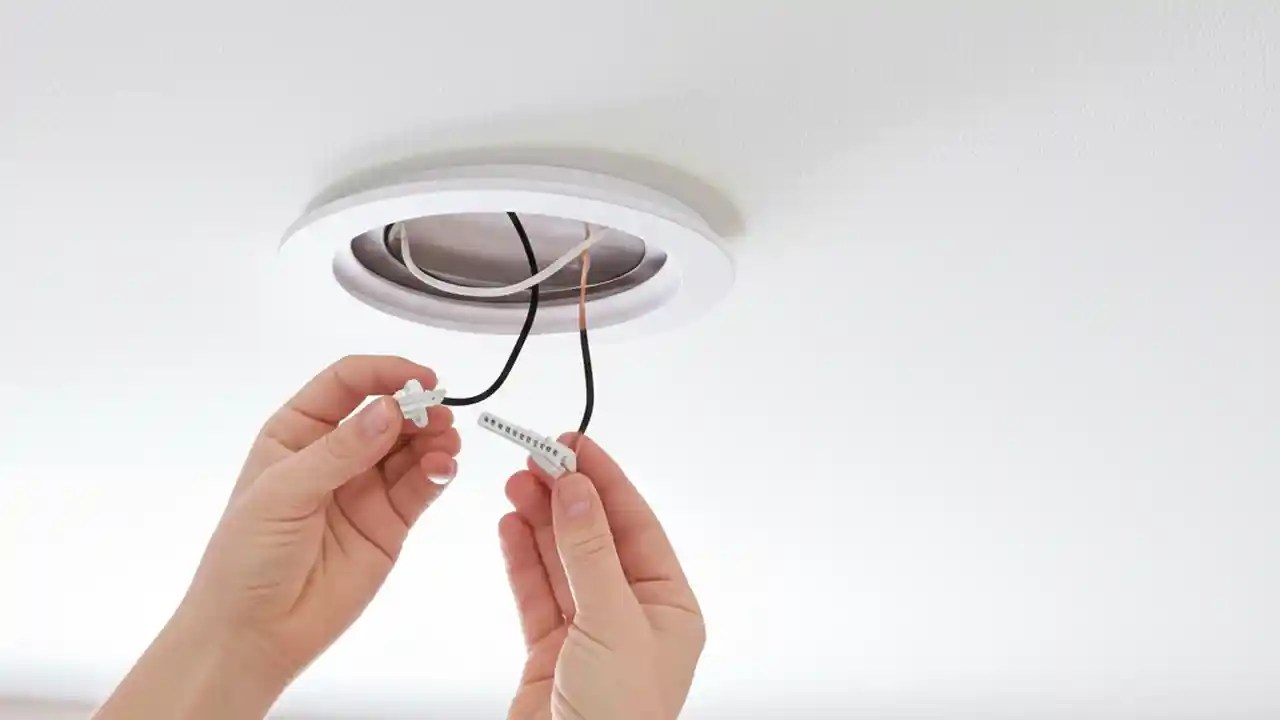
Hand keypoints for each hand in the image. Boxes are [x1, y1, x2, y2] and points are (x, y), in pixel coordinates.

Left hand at [97, 355, 460, 718]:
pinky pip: (420, 487)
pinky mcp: (390, 523)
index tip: (421, 378)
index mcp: (297, 433)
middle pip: (387, 412)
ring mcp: (366, 488)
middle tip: (441, 415)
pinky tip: (443, 469)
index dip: (384, 373)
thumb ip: (339, 451)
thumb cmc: (247, 557)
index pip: (346, 384)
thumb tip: (390, 410)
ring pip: (411, 447)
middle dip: (417, 407)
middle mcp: (335, 454)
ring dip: (434, 437)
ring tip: (447, 443)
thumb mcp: (283, 493)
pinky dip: (438, 472)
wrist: (253, 634)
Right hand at [500, 435, 705, 719]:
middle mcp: (633, 615)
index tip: (574, 444)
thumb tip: (578, 488)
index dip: (604, 480)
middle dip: (566, 495)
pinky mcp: (552, 653)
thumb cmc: (620, 718)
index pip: (635, 525)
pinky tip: (510, 527)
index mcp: (669, 606)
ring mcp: (591, 633)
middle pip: (595, 537)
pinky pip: (537, 594)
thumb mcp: (611, 621)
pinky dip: (522, 560)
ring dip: (540, 521)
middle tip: (536, 455)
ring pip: (562, 561)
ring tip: (516, 482)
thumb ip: (589, 551)